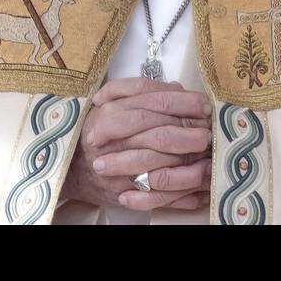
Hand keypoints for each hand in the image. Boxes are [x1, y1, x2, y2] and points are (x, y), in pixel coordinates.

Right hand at [60, 77, 213, 210]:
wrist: (72, 169)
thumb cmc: (99, 133)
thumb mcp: (113, 105)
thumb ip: (143, 94)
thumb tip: (177, 88)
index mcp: (110, 109)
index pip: (150, 99)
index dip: (181, 101)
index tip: (203, 104)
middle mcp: (110, 136)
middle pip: (154, 128)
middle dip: (186, 129)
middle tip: (207, 130)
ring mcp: (115, 166)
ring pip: (154, 160)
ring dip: (183, 157)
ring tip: (205, 153)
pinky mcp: (122, 191)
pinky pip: (153, 192)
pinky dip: (178, 188)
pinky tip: (197, 183)